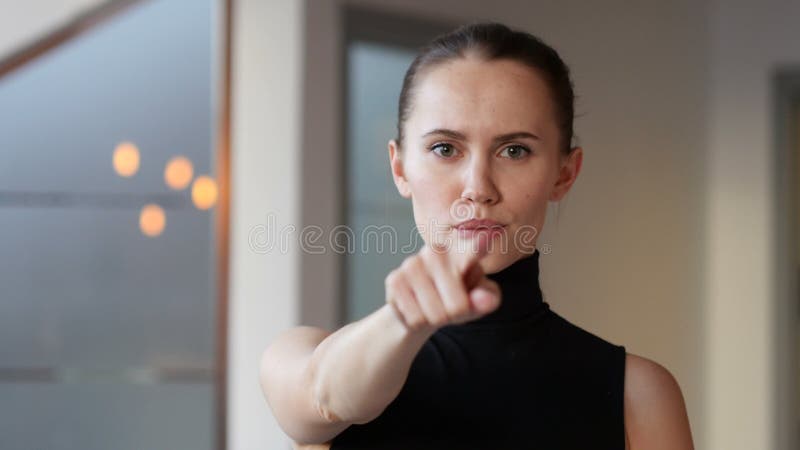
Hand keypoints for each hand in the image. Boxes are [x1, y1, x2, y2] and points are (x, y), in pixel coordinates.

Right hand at [384, 232, 501, 332]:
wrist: (419, 305)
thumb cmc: (455, 297)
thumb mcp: (478, 300)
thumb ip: (486, 299)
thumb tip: (484, 299)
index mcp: (462, 252)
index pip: (472, 250)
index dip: (479, 246)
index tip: (487, 238)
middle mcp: (436, 252)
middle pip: (457, 306)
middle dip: (455, 315)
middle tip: (450, 305)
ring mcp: (413, 264)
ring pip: (434, 314)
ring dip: (435, 319)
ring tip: (432, 305)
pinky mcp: (395, 280)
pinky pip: (415, 318)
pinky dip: (418, 322)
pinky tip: (416, 306)